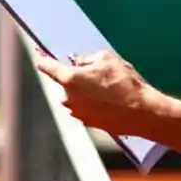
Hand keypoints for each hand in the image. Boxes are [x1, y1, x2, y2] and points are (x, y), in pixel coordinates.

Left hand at [33, 50, 157, 138]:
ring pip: (77, 97)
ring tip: (109, 89)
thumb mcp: (107, 59)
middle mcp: (69, 98)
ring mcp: (78, 113)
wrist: (141, 111)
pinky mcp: (89, 123)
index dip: (44, 60)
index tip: (39, 57)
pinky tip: (111, 100)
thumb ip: (88, 59)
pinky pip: (86, 108)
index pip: (49, 67)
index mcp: (70, 79)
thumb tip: (79, 63)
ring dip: (86, 92)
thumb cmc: (125, 82)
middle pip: (66, 83)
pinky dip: (94, 103)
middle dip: (77, 77)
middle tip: (98, 74)